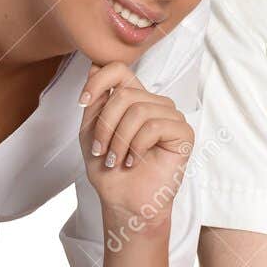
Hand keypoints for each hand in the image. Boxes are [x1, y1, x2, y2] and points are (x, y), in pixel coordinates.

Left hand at [78, 62, 195, 227]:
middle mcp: (154, 103)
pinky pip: (155, 126)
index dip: (98, 80)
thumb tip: (94, 65)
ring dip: (120, 139)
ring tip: (118, 159)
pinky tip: (134, 160)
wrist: (123, 201)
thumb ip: (95, 100)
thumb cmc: (110, 170)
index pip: (119, 69)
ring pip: (139, 110)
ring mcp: (171, 117)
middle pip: (125, 93)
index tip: (83, 102)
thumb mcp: (91, 131)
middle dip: (106, 125)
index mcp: (134, 99)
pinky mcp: (183, 133)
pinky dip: (137, 145)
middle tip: (103, 151)